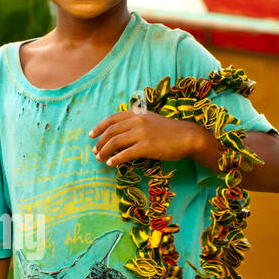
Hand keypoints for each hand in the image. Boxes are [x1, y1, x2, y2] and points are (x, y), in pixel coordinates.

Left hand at [89, 108, 204, 167]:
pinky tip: (111, 164)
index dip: (99, 127)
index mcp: (136, 114)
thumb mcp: (150, 120)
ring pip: (115, 142)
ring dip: (104, 152)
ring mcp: (141, 133)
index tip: (91, 136)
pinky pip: (125, 154)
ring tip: (100, 159)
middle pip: (111, 132)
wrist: (187, 136)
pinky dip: (115, 159)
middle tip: (95, 152)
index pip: (112, 119)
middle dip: (100, 142)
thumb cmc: (169, 130)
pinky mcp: (146, 146)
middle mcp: (137, 121)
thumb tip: (120, 133)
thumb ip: (135, 122)